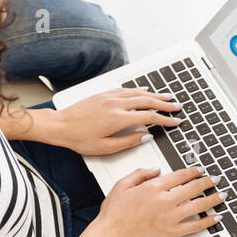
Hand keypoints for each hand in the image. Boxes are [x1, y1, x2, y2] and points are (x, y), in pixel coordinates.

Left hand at [47, 88, 181, 154]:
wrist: (58, 125)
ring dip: (154, 94)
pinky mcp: (102, 94)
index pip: (149, 116)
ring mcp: (108, 97)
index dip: (165, 119)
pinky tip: (144, 90)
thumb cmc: (78, 138)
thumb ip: (128, 142)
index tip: (175, 122)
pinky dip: (138, 90)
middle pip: (147, 100)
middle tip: (177, 107)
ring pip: (137, 92)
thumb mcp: (105, 147)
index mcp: (118, 118)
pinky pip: (125, 89)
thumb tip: (146, 136)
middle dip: (164, 104)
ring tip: (167, 97)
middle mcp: (115, 104)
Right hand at [93, 166, 224, 236]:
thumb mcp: (122, 185)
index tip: (199, 170)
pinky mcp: (172, 232)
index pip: (180, 175)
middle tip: (216, 179)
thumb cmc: (114, 213)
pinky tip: (216, 217)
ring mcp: (170, 217)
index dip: (193, 171)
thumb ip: (140, 174)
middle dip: (208, 182)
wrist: (111, 235)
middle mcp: (164, 200)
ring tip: (222, 195)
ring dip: (213, 199)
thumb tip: (156, 169)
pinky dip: (208, 221)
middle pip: (194, 188)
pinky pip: (196, 226)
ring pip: (199, 205)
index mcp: (153, 187)